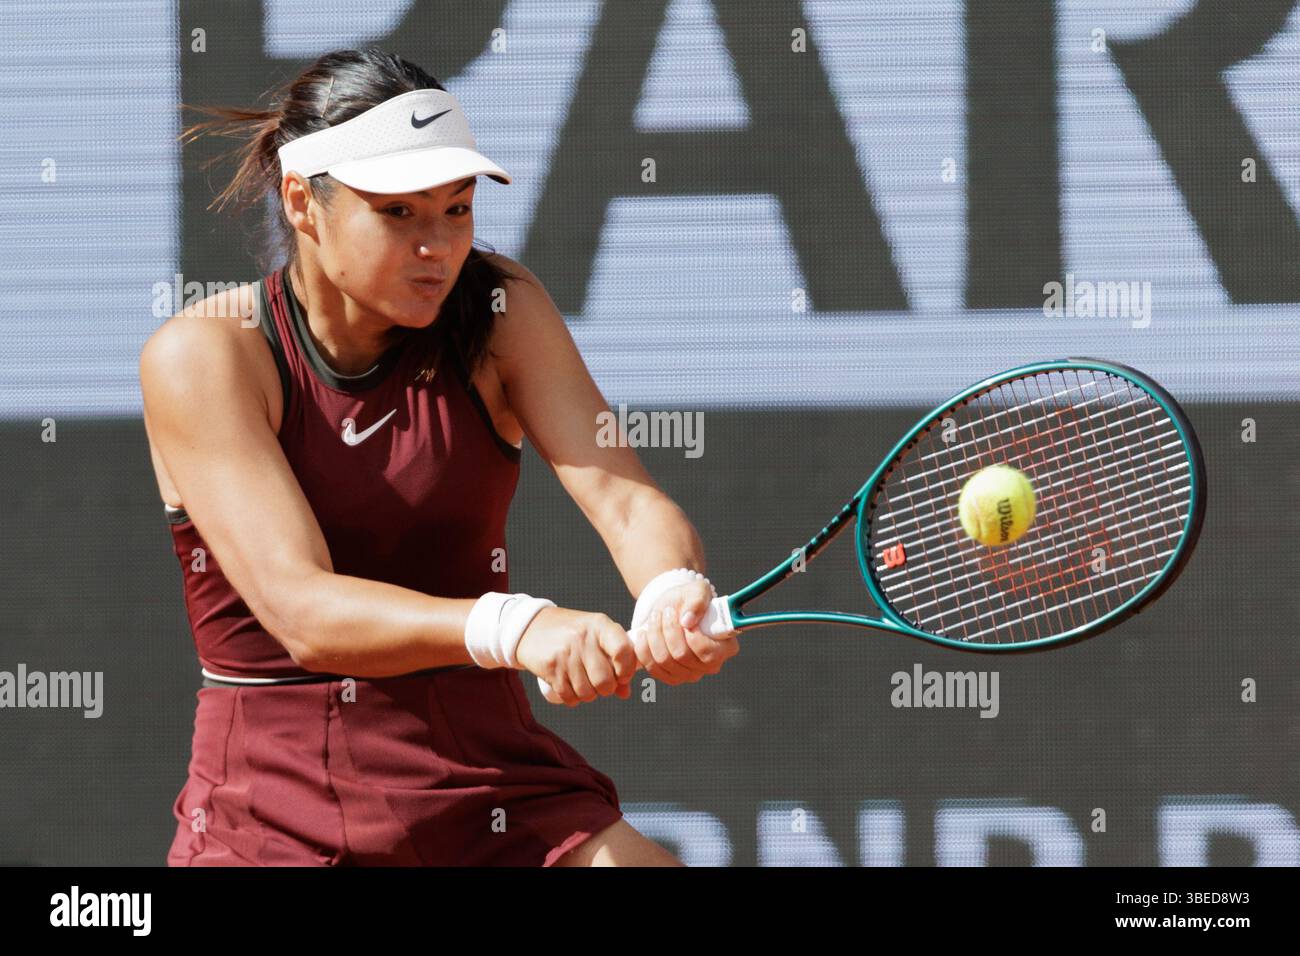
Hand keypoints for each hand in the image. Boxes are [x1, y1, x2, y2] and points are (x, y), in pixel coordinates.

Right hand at [515, 606, 638, 706]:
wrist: (531, 627)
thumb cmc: (572, 633)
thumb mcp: (596, 636)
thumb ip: (615, 660)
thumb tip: (625, 692)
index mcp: (600, 625)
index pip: (623, 651)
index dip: (627, 670)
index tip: (623, 676)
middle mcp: (583, 638)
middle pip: (605, 681)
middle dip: (606, 689)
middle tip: (599, 681)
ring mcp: (566, 653)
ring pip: (587, 693)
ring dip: (588, 694)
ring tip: (583, 681)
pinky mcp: (551, 668)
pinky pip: (570, 697)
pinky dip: (573, 698)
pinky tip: (570, 685)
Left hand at [633, 580, 739, 685]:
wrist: (672, 608)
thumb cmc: (690, 600)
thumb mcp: (698, 591)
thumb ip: (698, 601)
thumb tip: (687, 620)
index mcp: (725, 648)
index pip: (707, 652)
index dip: (691, 635)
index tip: (682, 616)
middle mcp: (710, 666)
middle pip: (681, 656)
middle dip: (668, 630)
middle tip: (665, 611)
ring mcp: (689, 674)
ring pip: (663, 660)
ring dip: (654, 635)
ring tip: (655, 617)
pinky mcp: (670, 676)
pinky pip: (651, 667)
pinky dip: (643, 648)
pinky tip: (644, 633)